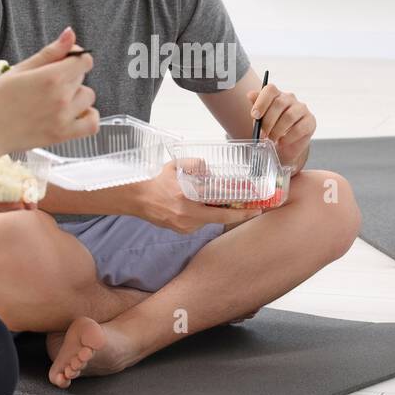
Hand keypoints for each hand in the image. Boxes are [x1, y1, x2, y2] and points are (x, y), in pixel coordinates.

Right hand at [0, 27, 98, 151]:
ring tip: (55, 100)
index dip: (74, 58)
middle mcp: (61, 98)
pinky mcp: (63, 135)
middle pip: (82, 78)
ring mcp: (64, 118)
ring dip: (77, 96)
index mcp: (51, 77)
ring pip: (88, 98)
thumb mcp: (20, 69)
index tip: (63, 62)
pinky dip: (88, 117)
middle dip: (69, 76)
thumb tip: (70, 34)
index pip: (84, 60)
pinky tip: (73, 114)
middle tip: (45, 85)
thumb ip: (50, 53)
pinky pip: (92, 124)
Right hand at [130, 162, 261, 233]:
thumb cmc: (157, 182)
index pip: (221, 211)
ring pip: (209, 219)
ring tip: (215, 200)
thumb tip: (209, 169)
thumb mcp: (176, 166)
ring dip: (215, 210)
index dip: (241, 212)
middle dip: (235, 212)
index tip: (255, 210)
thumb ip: (195, 164)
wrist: (138, 199)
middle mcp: (187, 216)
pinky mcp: (181, 230)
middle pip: (219, 217)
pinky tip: (199, 205)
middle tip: (249, 207)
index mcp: (187, 200)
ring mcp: (184, 226)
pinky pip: (199, 223)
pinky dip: (203, 214)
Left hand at [247, 82, 314, 170]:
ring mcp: (302, 109)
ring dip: (277, 130)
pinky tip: (282, 142)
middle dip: (268, 121)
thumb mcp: (260, 120)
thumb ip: (256, 107)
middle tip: (262, 134)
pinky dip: (288, 137)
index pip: (270, 89)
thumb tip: (250, 94)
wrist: (286, 147)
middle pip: (279, 103)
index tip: (255, 116)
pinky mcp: (310, 121)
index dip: (261, 102)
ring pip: (289, 116)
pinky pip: (299, 128)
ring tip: (272, 139)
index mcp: (276, 95)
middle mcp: (290, 98)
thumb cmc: (272, 130)